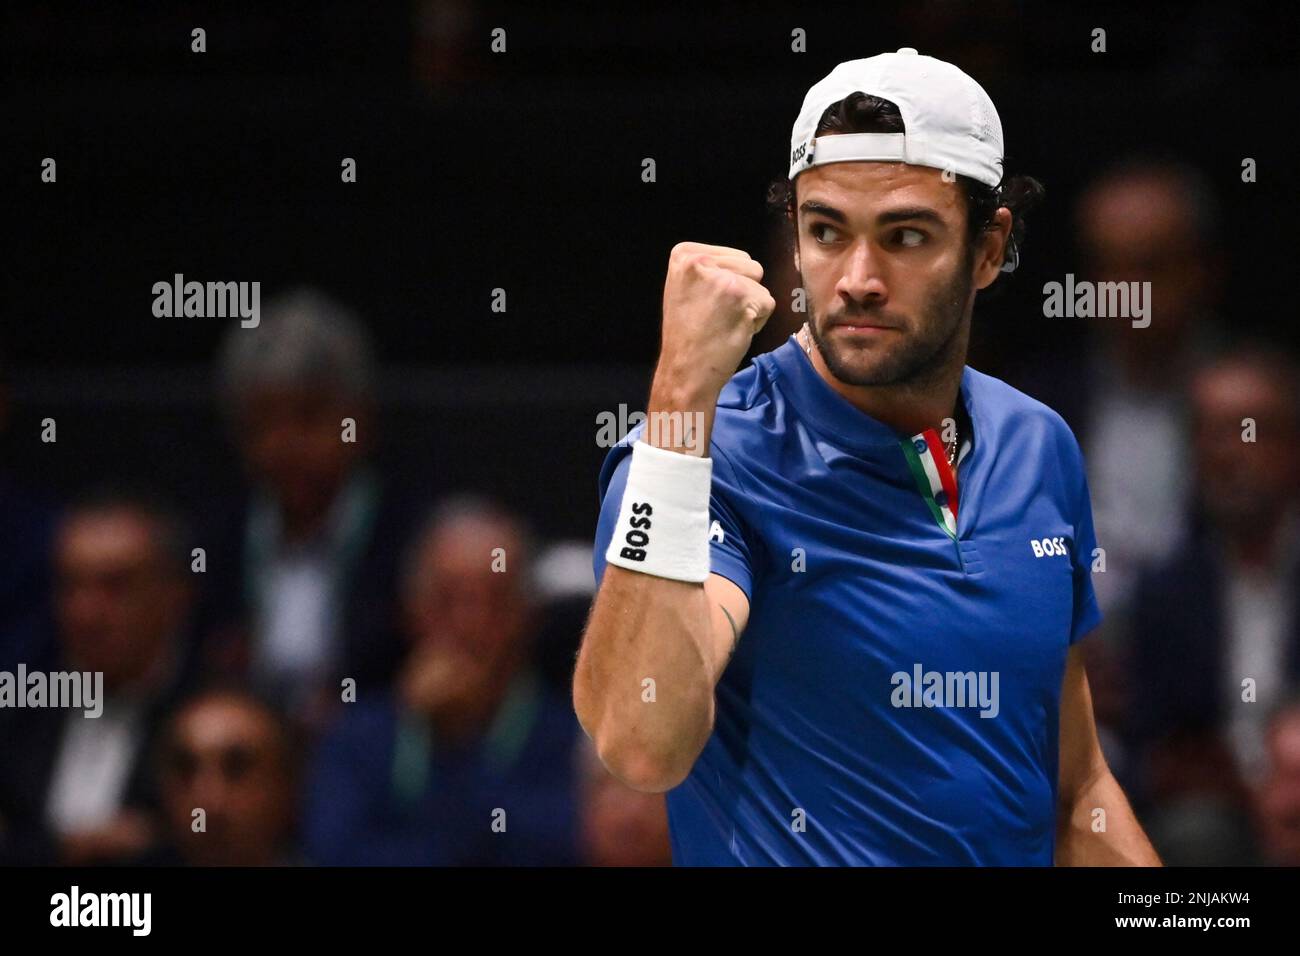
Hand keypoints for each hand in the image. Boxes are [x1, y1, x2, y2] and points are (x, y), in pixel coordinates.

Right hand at [651, 242, 775, 413]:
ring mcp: (722, 278)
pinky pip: (768, 302)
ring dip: (750, 304)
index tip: (704, 303)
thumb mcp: (684, 288)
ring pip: (760, 283)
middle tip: (715, 315)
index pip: (734, 256)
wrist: (685, 372)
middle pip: (750, 265)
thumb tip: (743, 262)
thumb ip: (709, 269)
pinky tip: (734, 331)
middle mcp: (701, 260)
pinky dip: (757, 320)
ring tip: (724, 322)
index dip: (728, 283)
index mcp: (684, 254)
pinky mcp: (742, 296)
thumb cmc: (688, 336)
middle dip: (742, 291)